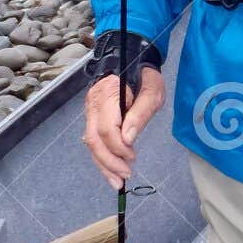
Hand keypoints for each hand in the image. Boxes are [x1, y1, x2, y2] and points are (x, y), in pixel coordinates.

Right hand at [82, 69, 165, 188]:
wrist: (130, 61)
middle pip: (94, 139)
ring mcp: (90, 111)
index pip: (107, 128)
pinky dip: (101, 159)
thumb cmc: (144, 76)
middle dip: (109, 161)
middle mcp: (93, 104)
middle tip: (126, 175)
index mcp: (108, 94)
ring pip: (90, 143)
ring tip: (118, 181)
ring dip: (103, 165)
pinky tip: (111, 172)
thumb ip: (141, 113)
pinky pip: (93, 141)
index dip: (118, 147)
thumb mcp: (152, 90)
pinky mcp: (92, 119)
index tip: (133, 156)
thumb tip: (128, 139)